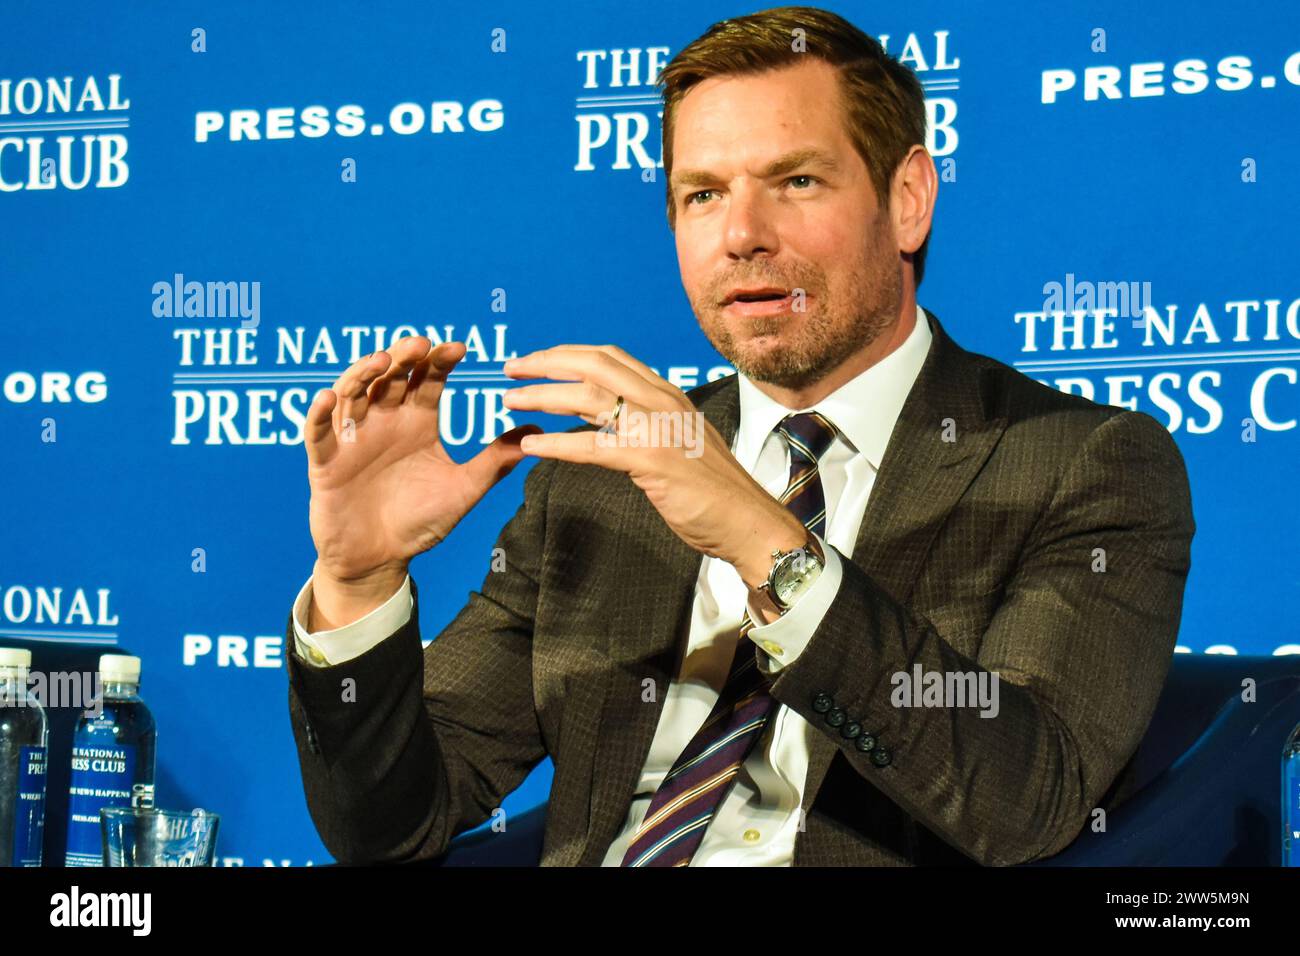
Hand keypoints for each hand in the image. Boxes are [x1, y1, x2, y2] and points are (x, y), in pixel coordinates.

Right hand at [304, 337, 538, 627]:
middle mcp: (384, 422)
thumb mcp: (463, 490)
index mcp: (417, 423)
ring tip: (380, 361)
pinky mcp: (325, 462)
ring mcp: (352, 438)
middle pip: (390, 377)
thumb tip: (537, 433)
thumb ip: (495, 462)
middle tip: (420, 343)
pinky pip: (317, 433)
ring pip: (353, 394)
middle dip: (403, 357)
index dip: (439, 362)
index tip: (459, 349)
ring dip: (362, 374)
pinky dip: (319, 414)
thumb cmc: (421, 522)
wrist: (381, 560)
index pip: (428, 380)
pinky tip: (328, 398)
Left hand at [501, 345, 805, 587]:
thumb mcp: (683, 442)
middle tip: (510, 370)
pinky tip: (530, 448)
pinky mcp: (653, 461)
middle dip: (546, 363)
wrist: (749, 522)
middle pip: (594, 364)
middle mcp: (663, 402)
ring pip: (588, 397)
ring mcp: (658, 429)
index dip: (568, 354)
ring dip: (542, 396)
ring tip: (509, 403)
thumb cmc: (716, 491)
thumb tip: (617, 423)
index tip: (537, 360)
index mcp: (668, 395)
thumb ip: (652, 425)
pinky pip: (592, 447)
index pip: (611, 357)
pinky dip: (556, 445)